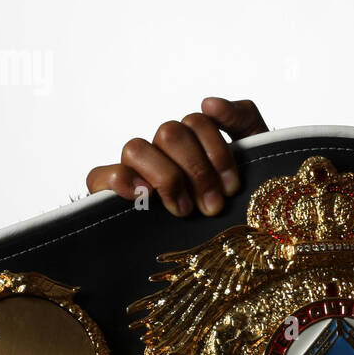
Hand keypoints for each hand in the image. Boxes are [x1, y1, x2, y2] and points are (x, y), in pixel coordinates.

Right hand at [85, 97, 267, 215]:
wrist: (231, 251)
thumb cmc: (240, 206)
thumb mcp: (254, 160)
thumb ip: (241, 119)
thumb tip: (207, 102)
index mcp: (193, 142)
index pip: (197, 122)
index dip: (217, 151)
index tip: (232, 188)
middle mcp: (162, 154)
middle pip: (169, 133)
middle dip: (196, 170)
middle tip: (212, 206)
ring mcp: (136, 174)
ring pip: (136, 148)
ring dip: (165, 177)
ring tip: (184, 210)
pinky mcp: (111, 198)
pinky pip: (99, 176)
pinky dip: (120, 180)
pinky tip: (143, 196)